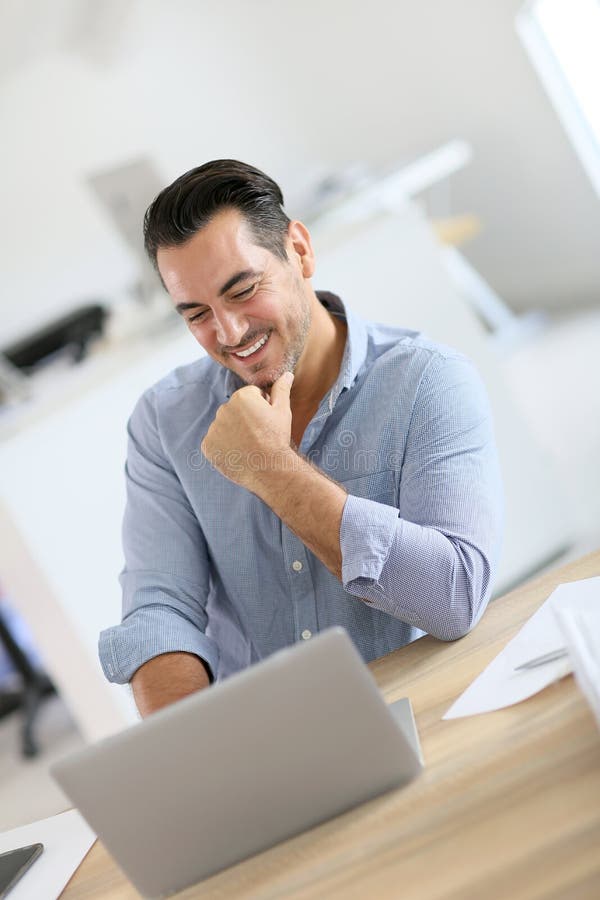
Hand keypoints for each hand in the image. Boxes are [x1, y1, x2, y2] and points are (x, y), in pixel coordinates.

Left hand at [201, 371, 295, 489]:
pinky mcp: (207, 446)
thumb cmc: (277, 438)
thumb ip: (281, 389)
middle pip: (235, 411)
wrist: (269, 469)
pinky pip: (215, 443)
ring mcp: (213, 428)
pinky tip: (238, 454)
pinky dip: (224, 448)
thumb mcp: (283, 411)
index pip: (250, 397)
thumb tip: (287, 374)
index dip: (261, 409)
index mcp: (242, 396)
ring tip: (249, 447)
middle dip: (245, 420)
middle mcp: (223, 408)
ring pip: (224, 427)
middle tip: (259, 436)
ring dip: (234, 433)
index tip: (266, 423)